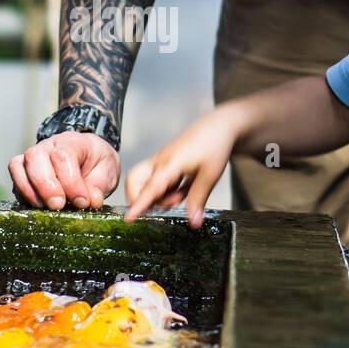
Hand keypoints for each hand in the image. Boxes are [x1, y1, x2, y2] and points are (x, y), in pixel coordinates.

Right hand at [8, 131, 119, 209]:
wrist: (88, 156)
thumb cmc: (97, 163)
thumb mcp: (108, 171)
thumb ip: (99, 186)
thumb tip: (90, 201)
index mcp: (72, 141)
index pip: (63, 156)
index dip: (71, 182)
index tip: (82, 201)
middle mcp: (47, 146)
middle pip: (35, 157)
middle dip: (46, 186)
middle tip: (59, 206)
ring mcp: (32, 157)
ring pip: (18, 166)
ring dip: (30, 191)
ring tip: (46, 208)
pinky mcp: (23, 171)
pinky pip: (15, 180)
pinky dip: (24, 195)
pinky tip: (39, 207)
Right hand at [123, 107, 239, 227]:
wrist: (220, 125)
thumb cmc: (215, 145)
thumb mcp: (210, 175)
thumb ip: (198, 199)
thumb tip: (193, 222)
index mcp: (171, 163)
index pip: (151, 187)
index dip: (139, 204)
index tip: (128, 218)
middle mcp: (160, 162)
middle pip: (135, 181)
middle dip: (140, 199)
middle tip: (161, 209)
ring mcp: (161, 161)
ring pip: (145, 181)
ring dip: (157, 196)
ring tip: (179, 197)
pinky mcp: (166, 163)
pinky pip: (155, 180)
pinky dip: (163, 190)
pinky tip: (180, 191)